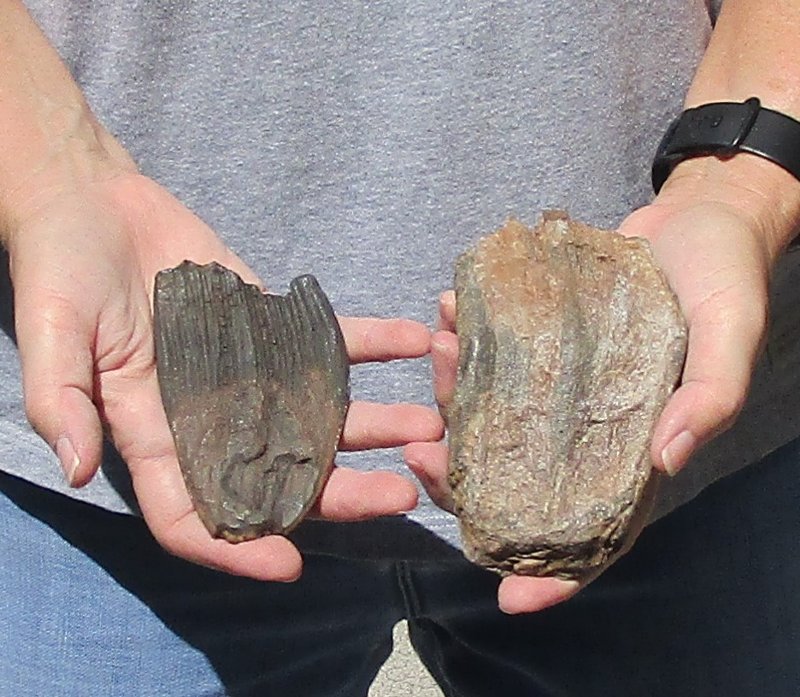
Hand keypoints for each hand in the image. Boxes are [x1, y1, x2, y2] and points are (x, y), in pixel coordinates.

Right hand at [7, 172, 443, 581]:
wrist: (97, 206)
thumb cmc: (61, 271)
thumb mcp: (51, 335)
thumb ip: (62, 400)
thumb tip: (76, 470)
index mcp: (155, 431)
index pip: (193, 511)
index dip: (235, 544)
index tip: (290, 563)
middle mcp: (211, 414)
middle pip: (281, 471)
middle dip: (340, 491)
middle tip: (402, 496)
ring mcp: (248, 371)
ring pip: (317, 411)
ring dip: (374, 422)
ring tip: (428, 425)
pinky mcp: (270, 325)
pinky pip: (326, 339)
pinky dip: (372, 341)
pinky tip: (415, 340)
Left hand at [405, 162, 792, 611]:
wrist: (699, 220)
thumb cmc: (726, 284)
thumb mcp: (731, 338)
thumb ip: (705, 401)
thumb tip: (664, 462)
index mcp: (633, 447)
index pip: (596, 529)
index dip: (558, 573)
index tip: (509, 600)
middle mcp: (586, 426)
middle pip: (518, 477)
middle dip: (463, 478)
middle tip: (420, 454)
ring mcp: (556, 383)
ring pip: (493, 415)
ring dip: (453, 396)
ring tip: (437, 354)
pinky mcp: (540, 339)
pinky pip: (493, 351)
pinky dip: (466, 337)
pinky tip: (449, 312)